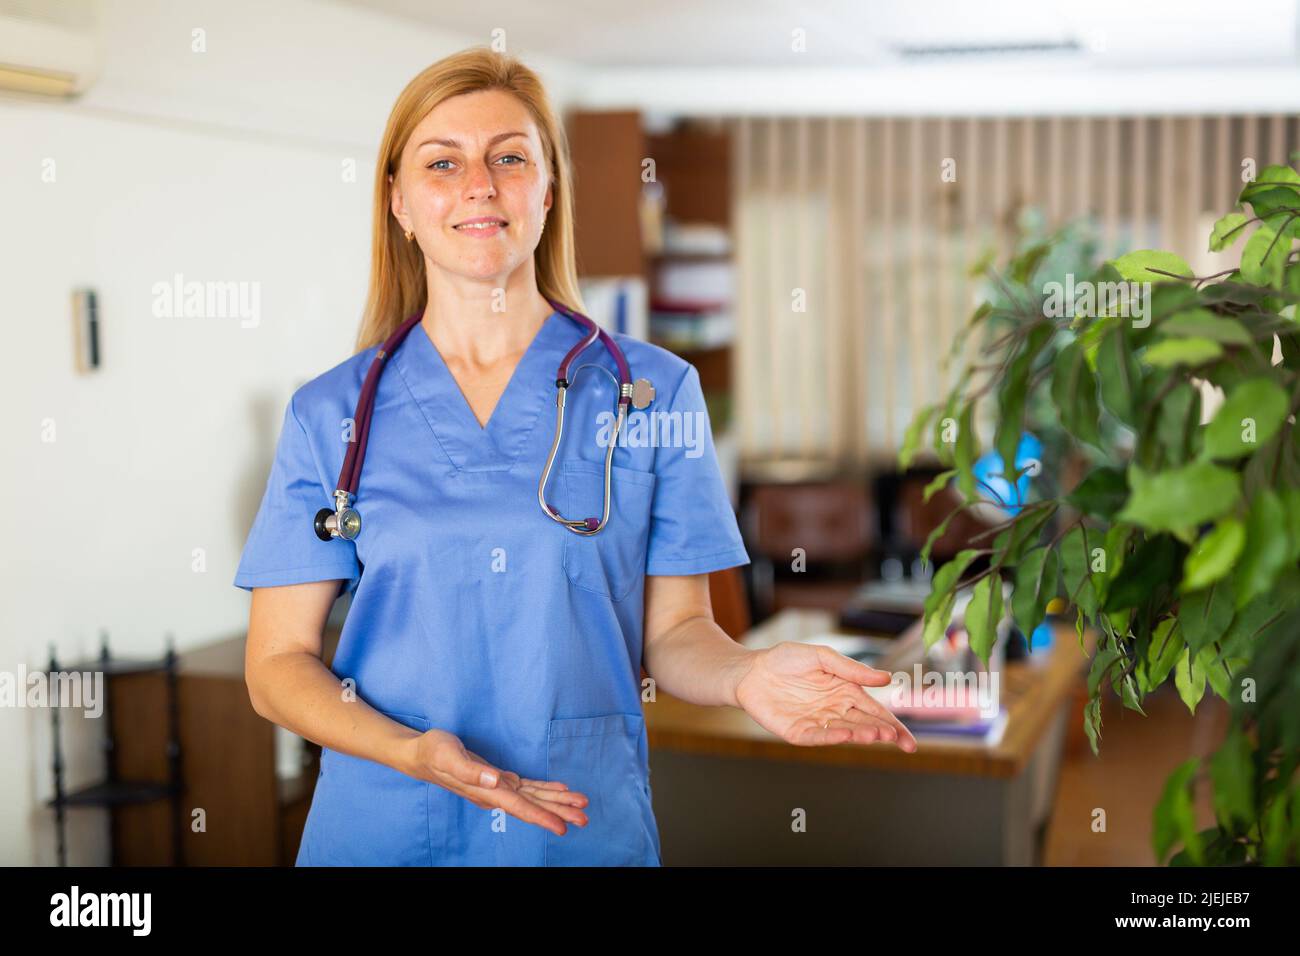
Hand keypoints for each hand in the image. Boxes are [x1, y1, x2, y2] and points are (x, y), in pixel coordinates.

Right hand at [404, 729, 589, 835]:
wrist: (420, 755)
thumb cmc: (433, 753)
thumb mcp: (448, 756)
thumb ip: (472, 771)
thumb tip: (495, 780)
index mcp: (486, 791)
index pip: (519, 807)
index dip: (541, 817)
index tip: (562, 828)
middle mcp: (495, 793)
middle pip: (532, 806)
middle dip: (558, 812)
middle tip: (584, 819)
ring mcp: (497, 787)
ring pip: (533, 797)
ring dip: (556, 802)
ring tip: (580, 805)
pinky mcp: (497, 778)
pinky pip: (526, 787)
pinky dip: (544, 788)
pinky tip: (560, 789)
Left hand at [733, 642, 916, 751]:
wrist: (750, 670)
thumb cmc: (785, 660)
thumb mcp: (822, 657)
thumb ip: (851, 669)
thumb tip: (886, 678)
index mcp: (845, 692)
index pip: (875, 712)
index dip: (893, 727)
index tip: (908, 741)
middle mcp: (835, 711)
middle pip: (864, 725)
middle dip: (880, 732)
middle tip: (893, 737)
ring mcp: (817, 722)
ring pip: (844, 732)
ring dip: (860, 735)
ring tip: (875, 735)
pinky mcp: (798, 732)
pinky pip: (818, 736)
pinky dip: (832, 737)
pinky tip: (845, 735)